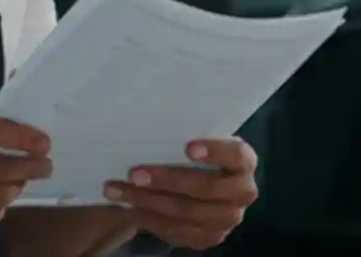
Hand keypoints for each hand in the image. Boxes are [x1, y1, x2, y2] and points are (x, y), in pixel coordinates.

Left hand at [103, 137, 258, 250]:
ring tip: (117, 190)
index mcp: (243, 161)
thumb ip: (179, 135)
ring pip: (187, 212)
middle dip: (167, 180)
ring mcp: (228, 219)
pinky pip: (177, 230)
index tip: (188, 147)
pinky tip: (127, 206)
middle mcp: (242, 192)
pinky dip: (149, 217)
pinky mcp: (209, 237)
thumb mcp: (189, 139)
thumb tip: (144, 123)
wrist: (190, 185)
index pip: (237, 156)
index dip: (216, 152)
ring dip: (148, 200)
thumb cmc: (186, 153)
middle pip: (208, 187)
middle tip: (134, 173)